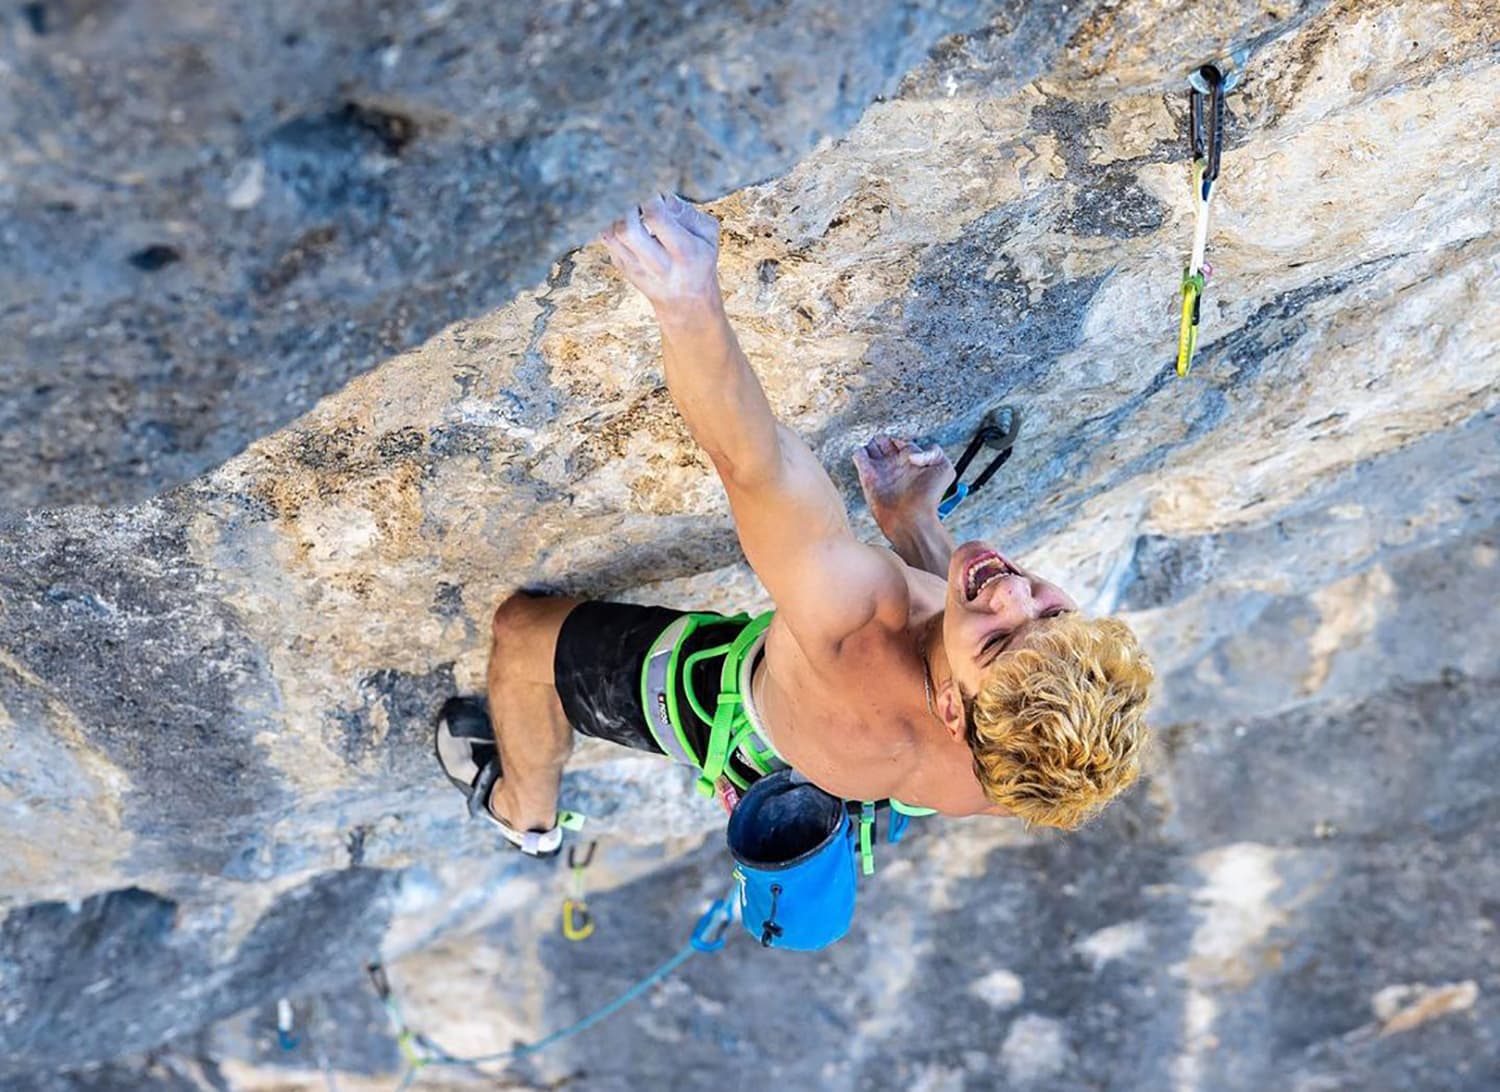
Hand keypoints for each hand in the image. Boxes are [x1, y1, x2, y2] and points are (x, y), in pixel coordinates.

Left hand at [601, 194, 722, 320]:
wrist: (686, 304)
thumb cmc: (699, 261)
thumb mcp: (709, 237)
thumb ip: (690, 214)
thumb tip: (665, 198)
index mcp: (684, 252)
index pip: (656, 218)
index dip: (650, 198)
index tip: (655, 194)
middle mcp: (658, 264)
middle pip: (627, 230)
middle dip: (629, 206)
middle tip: (639, 200)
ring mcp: (636, 269)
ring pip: (612, 235)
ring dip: (619, 214)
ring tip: (633, 209)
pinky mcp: (623, 268)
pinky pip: (608, 239)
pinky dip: (612, 223)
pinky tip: (628, 220)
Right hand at [853, 436, 953, 529]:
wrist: (912, 519)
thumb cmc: (930, 498)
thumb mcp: (945, 469)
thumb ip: (934, 452)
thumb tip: (911, 455)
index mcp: (912, 462)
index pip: (902, 443)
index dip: (902, 441)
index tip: (904, 446)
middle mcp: (896, 466)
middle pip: (884, 444)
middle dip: (883, 440)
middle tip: (885, 444)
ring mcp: (881, 471)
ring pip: (871, 448)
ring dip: (872, 445)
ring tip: (876, 448)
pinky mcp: (868, 477)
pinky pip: (859, 457)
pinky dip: (860, 453)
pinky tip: (868, 455)